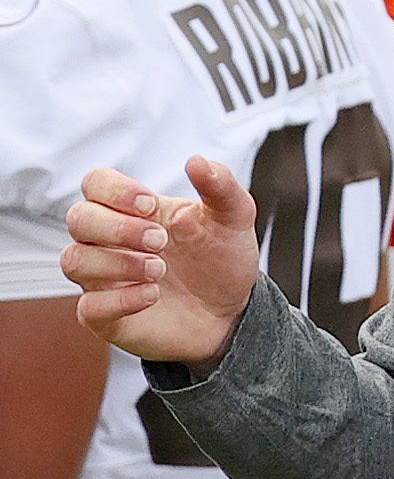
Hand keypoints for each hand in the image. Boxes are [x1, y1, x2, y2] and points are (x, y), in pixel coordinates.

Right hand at [62, 157, 260, 370]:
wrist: (232, 310)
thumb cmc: (222, 258)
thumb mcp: (234, 217)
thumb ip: (220, 185)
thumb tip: (196, 161)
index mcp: (135, 210)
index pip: (96, 182)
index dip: (115, 190)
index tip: (150, 206)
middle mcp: (110, 241)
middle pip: (78, 218)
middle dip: (117, 227)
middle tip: (160, 240)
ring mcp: (104, 278)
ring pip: (74, 260)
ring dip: (117, 262)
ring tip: (159, 269)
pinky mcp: (106, 317)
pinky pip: (88, 308)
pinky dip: (120, 300)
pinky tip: (152, 295)